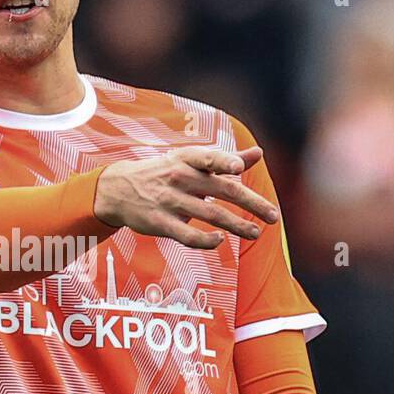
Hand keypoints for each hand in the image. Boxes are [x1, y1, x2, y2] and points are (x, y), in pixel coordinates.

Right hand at [93, 146, 277, 249]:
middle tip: (273, 216)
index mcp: (188, 159)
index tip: (239, 168)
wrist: (119, 189)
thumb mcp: (190, 160)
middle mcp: (181, 178)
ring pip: (212, 215)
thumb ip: (225, 159)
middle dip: (252, 203)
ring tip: (256, 233)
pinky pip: (189, 235)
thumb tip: (258, 153)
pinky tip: (220, 240)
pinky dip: (207, 240)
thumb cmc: (163, 172)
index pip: (210, 158)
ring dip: (238, 226)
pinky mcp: (162, 223)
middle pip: (224, 190)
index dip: (225, 161)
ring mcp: (170, 201)